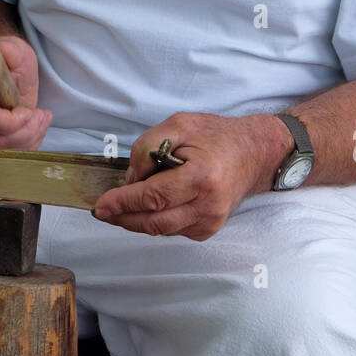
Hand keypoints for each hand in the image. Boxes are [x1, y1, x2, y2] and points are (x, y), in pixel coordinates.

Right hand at [0, 35, 52, 150]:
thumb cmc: (9, 61)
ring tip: (41, 119)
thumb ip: (9, 51)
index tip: (27, 111)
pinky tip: (36, 127)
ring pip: (1, 152)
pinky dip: (27, 144)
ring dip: (28, 138)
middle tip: (40, 115)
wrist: (2, 69)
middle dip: (23, 131)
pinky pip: (7, 155)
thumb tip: (2, 52)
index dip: (9, 120)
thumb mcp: (15, 50)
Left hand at [91, 112, 289, 239]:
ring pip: (161, 230)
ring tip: (120, 208)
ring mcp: (210, 221)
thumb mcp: (179, 125)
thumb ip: (149, 148)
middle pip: (154, 221)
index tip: (101, 205)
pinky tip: (148, 208)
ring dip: (136, 221)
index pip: (154, 197)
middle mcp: (208, 205)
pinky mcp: (209, 229)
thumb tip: (130, 179)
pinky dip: (155, 221)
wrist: (254, 153)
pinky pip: (173, 230)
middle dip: (124, 217)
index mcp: (202, 177)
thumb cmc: (215, 136)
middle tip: (103, 211)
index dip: (123, 202)